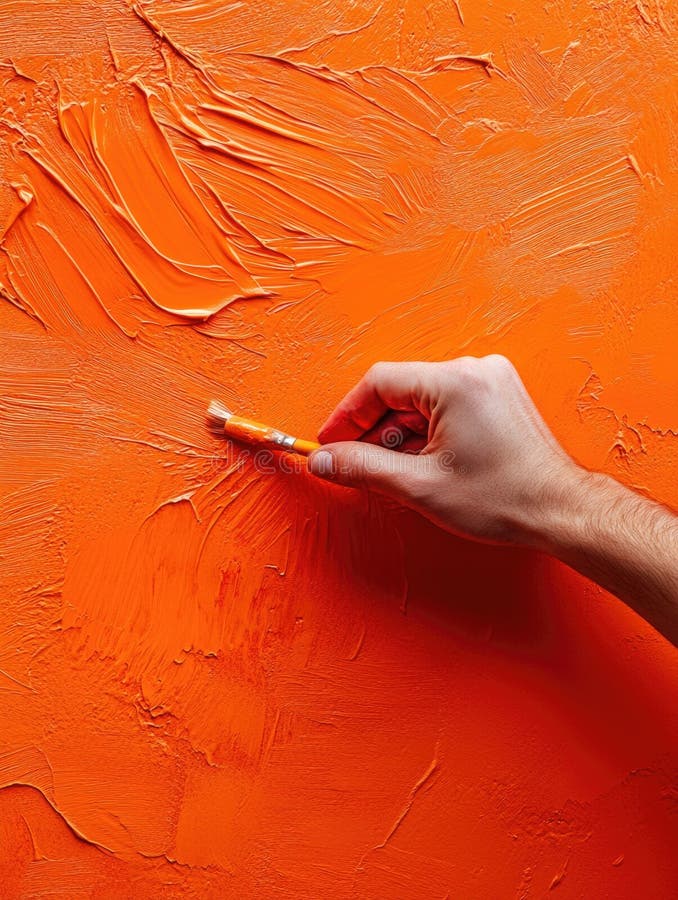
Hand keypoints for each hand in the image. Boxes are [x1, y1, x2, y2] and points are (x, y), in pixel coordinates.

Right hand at [308, 356, 582, 546]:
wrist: (561, 511)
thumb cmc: (504, 499)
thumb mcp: (419, 487)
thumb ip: (363, 468)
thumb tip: (323, 461)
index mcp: (454, 382)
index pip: (378, 383)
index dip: (347, 416)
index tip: (330, 444)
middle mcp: (474, 370)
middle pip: (400, 391)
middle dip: (376, 431)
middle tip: (361, 466)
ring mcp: (490, 380)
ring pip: (422, 400)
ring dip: (402, 433)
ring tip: (404, 472)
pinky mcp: (498, 395)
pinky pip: (446, 404)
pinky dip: (427, 431)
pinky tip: (428, 463)